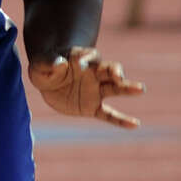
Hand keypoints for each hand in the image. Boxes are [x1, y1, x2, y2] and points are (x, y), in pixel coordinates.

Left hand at [27, 45, 144, 129]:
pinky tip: (135, 125)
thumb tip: (61, 64)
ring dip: (126, 88)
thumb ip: (48, 62)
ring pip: (114, 89)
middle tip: (118, 75)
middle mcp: (93, 72)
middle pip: (109, 69)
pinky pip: (109, 114)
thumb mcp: (39, 64)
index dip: (84, 58)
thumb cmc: (45, 67)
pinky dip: (121, 120)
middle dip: (115, 71)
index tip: (78, 62)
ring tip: (140, 89)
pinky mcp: (92, 107)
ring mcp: (95, 90)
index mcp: (81, 58)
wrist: (48, 82)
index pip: (88, 55)